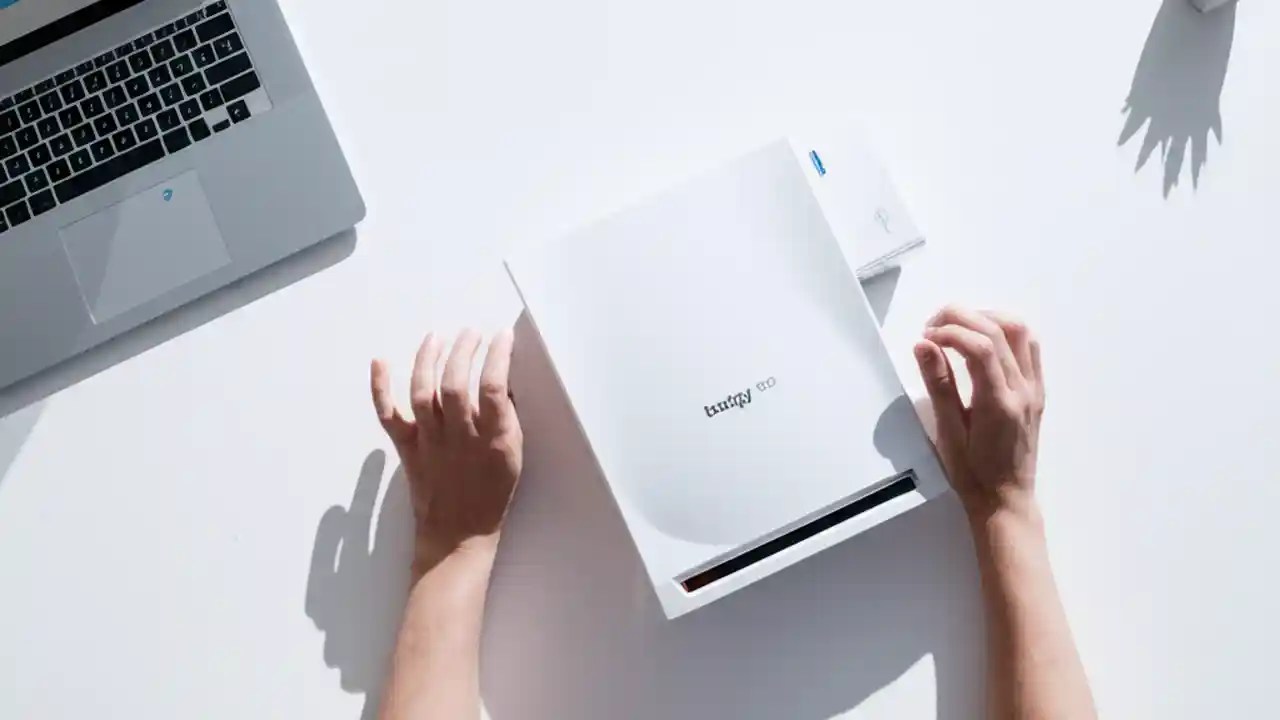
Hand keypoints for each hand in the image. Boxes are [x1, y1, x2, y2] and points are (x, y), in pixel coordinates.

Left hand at [370, 329, 523, 575]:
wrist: (457, 536)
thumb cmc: (492, 496)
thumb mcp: (513, 458)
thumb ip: (507, 421)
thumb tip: (502, 383)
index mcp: (492, 440)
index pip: (494, 387)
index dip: (498, 357)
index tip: (502, 337)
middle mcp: (459, 437)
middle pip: (455, 383)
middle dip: (463, 350)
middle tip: (472, 333)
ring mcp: (429, 442)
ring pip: (423, 392)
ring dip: (428, 359)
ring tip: (436, 337)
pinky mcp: (407, 449)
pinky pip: (388, 416)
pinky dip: (379, 388)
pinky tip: (380, 362)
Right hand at [913, 306, 1043, 518]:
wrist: (1006, 499)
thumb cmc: (972, 473)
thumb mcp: (948, 433)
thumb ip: (938, 386)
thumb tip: (924, 346)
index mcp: (999, 403)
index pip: (981, 347)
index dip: (950, 331)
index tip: (925, 337)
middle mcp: (1023, 390)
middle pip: (1000, 331)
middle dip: (962, 317)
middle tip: (933, 326)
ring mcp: (1034, 388)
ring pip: (1020, 331)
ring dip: (987, 318)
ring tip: (957, 328)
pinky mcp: (1037, 390)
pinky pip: (1029, 347)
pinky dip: (1005, 331)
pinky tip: (982, 339)